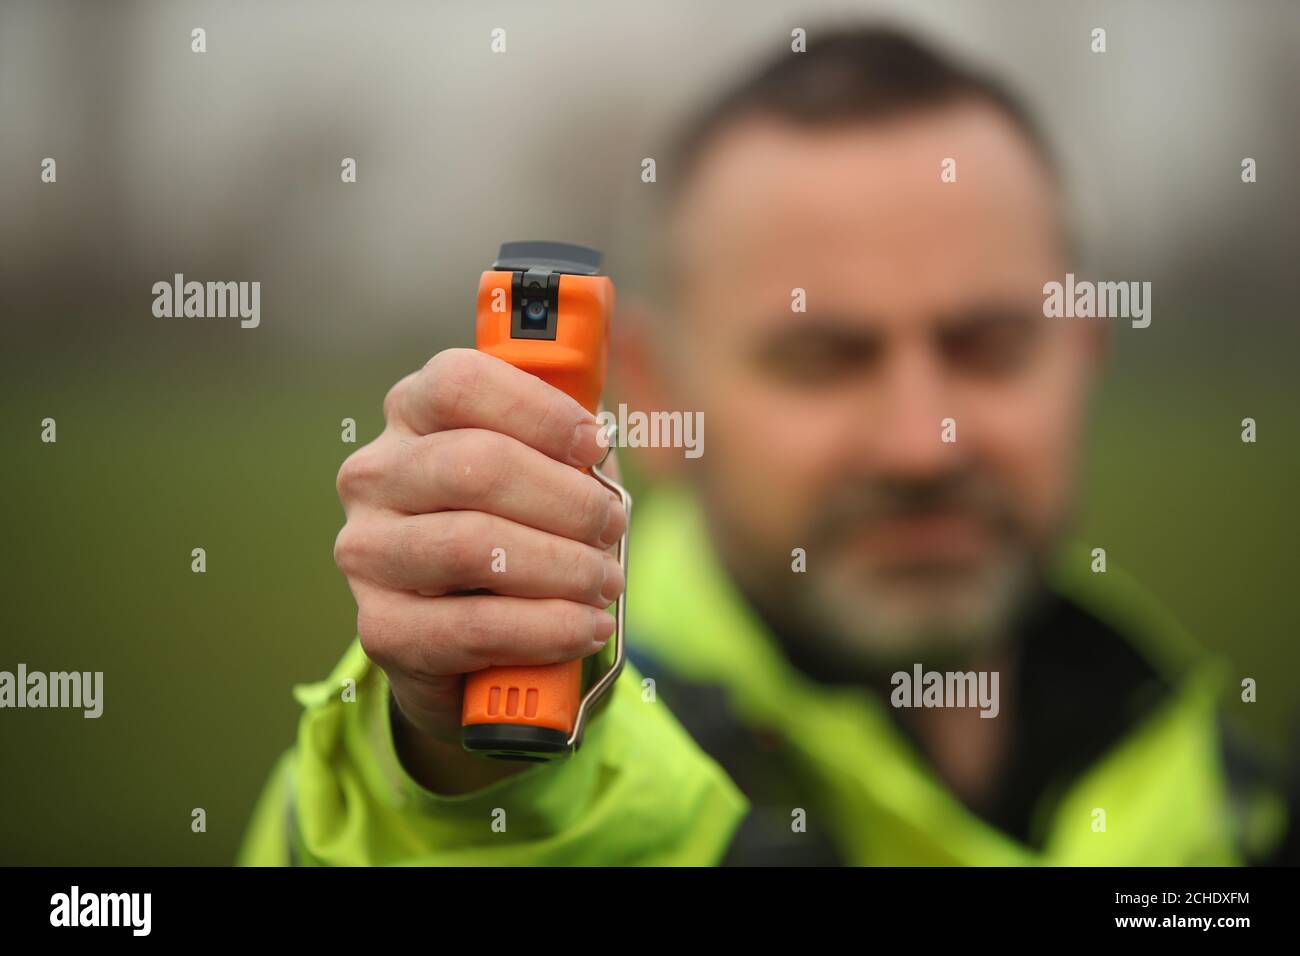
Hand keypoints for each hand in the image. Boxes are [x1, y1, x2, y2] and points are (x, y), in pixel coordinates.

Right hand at [333, 348, 626, 791]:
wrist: (470, 637)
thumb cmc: (518, 527)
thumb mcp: (548, 471)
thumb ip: (569, 445)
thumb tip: (598, 445)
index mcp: (413, 414)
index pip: (460, 384)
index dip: (537, 410)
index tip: (595, 444)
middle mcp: (375, 475)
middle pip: (473, 465)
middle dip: (566, 500)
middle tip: (612, 525)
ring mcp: (367, 551)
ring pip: (470, 545)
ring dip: (561, 567)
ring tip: (604, 582)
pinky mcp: (379, 626)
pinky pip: (472, 625)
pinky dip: (545, 629)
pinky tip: (584, 627)